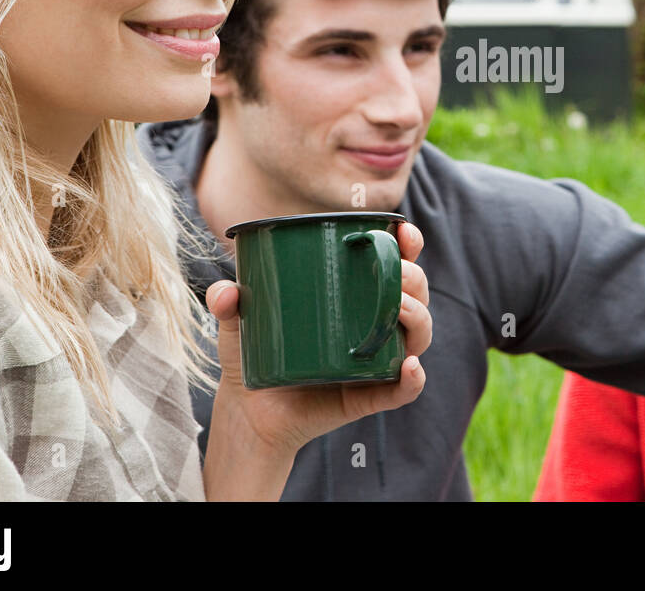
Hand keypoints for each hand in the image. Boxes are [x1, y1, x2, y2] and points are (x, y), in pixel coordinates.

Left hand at [202, 222, 430, 499]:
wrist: (246, 411)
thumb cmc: (252, 352)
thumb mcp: (237, 319)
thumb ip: (226, 299)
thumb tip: (227, 292)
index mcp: (355, 295)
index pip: (395, 263)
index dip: (408, 245)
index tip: (402, 234)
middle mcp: (375, 323)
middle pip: (415, 294)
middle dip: (414, 278)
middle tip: (394, 274)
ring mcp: (376, 359)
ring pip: (419, 335)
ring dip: (419, 318)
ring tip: (400, 310)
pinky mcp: (369, 396)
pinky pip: (403, 390)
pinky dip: (413, 379)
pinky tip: (410, 366)